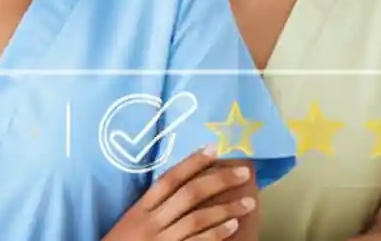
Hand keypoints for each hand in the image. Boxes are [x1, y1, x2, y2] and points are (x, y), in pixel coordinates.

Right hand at [102, 146, 257, 240]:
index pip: (169, 179)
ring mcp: (162, 240)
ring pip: (197, 219)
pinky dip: (216, 234)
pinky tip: (233, 227)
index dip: (192, 162)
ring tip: (248, 202)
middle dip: (218, 181)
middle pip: (188, 195)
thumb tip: (182, 187)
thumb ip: (153, 207)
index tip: (214, 148)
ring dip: (226, 209)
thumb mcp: (132, 221)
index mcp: (141, 208)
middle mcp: (152, 221)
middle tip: (243, 173)